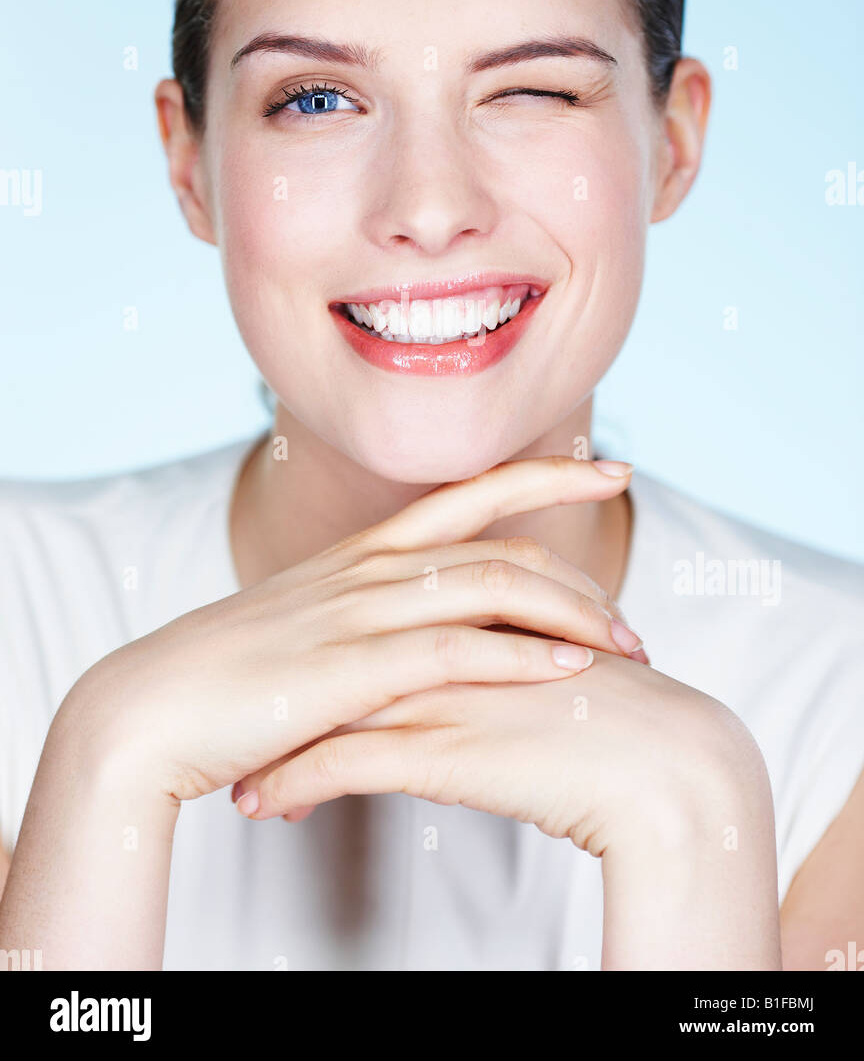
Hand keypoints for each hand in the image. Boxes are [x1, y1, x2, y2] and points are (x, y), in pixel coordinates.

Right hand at [59, 457, 640, 806]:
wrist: (149, 708)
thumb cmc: (225, 675)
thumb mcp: (302, 626)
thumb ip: (358, 618)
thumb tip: (404, 634)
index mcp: (361, 551)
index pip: (472, 494)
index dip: (547, 476)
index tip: (610, 468)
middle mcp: (370, 567)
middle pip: (501, 544)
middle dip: (581, 572)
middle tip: (634, 619)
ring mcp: (361, 610)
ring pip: (494, 589)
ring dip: (572, 617)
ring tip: (626, 649)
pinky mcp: (352, 666)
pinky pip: (459, 651)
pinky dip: (522, 656)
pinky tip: (568, 670)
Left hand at [231, 646, 761, 857]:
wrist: (665, 770)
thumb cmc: (620, 727)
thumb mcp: (551, 673)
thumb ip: (504, 663)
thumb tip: (476, 683)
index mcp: (472, 612)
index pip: (378, 618)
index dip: (332, 654)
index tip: (300, 690)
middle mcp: (443, 639)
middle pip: (338, 657)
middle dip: (290, 697)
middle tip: (254, 726)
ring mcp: (435, 689)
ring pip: (324, 710)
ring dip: (275, 746)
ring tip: (242, 777)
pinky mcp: (435, 747)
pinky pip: (338, 766)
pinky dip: (290, 786)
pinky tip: (264, 808)